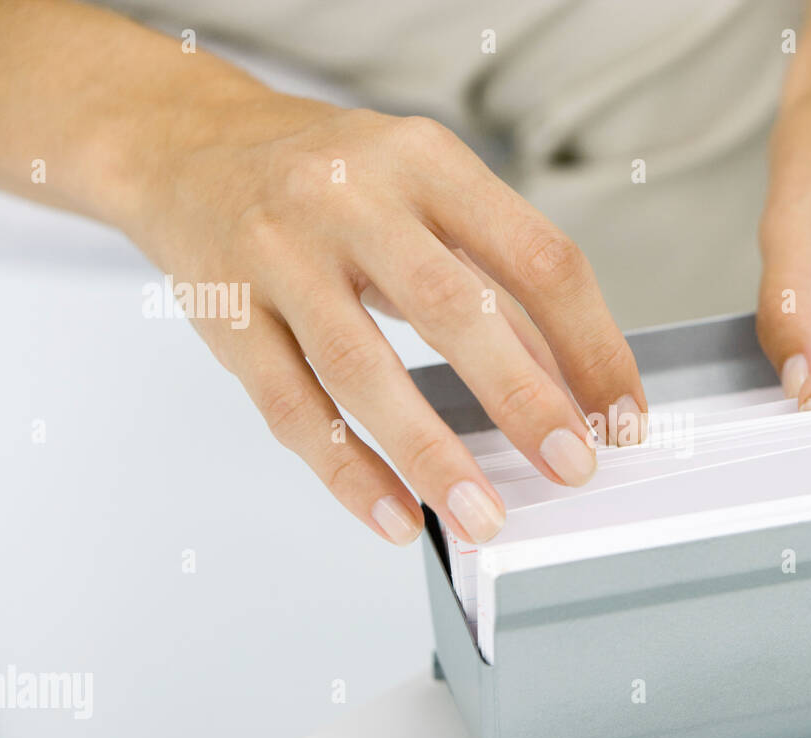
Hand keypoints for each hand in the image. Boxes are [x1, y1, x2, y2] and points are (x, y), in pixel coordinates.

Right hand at [133, 97, 646, 544]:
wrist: (188, 147)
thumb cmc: (330, 177)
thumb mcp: (426, 194)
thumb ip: (497, 281)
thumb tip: (572, 384)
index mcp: (427, 162)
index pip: (536, 256)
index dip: (592, 343)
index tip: (622, 415)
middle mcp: (352, 199)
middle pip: (452, 308)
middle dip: (523, 398)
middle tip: (572, 466)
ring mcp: (280, 255)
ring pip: (363, 370)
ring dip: (432, 455)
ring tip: (483, 517)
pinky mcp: (226, 313)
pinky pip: (293, 408)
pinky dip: (349, 472)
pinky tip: (397, 516)